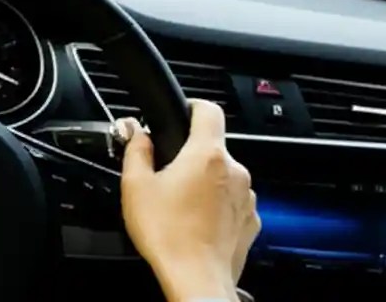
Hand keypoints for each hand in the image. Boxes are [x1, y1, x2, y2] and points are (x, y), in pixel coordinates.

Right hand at [118, 100, 260, 301]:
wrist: (196, 280)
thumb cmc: (168, 235)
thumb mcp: (135, 186)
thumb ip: (136, 151)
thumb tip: (137, 134)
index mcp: (206, 155)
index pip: (209, 109)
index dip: (193, 105)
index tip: (183, 112)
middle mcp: (234, 171)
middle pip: (212, 147)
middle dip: (190, 156)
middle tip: (165, 175)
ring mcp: (246, 197)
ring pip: (222, 175)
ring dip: (204, 182)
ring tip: (179, 204)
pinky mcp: (251, 220)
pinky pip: (232, 201)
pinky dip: (216, 206)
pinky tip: (195, 221)